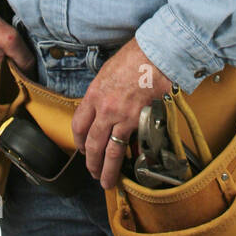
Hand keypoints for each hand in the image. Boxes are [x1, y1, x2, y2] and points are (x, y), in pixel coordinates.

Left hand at [71, 38, 172, 189]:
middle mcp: (105, 109)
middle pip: (92, 143)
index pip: (78, 125)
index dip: (78, 140)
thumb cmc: (135, 57)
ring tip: (106, 181)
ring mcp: (123, 117)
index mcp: (94, 95)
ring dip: (107, 169)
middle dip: (91, 162)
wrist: (157, 55)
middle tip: (92, 172)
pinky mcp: (141, 121)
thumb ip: (102, 92)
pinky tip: (130, 166)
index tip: (81, 147)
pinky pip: (132, 145)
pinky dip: (130, 157)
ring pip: (110, 151)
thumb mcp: (107, 72)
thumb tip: (102, 105)